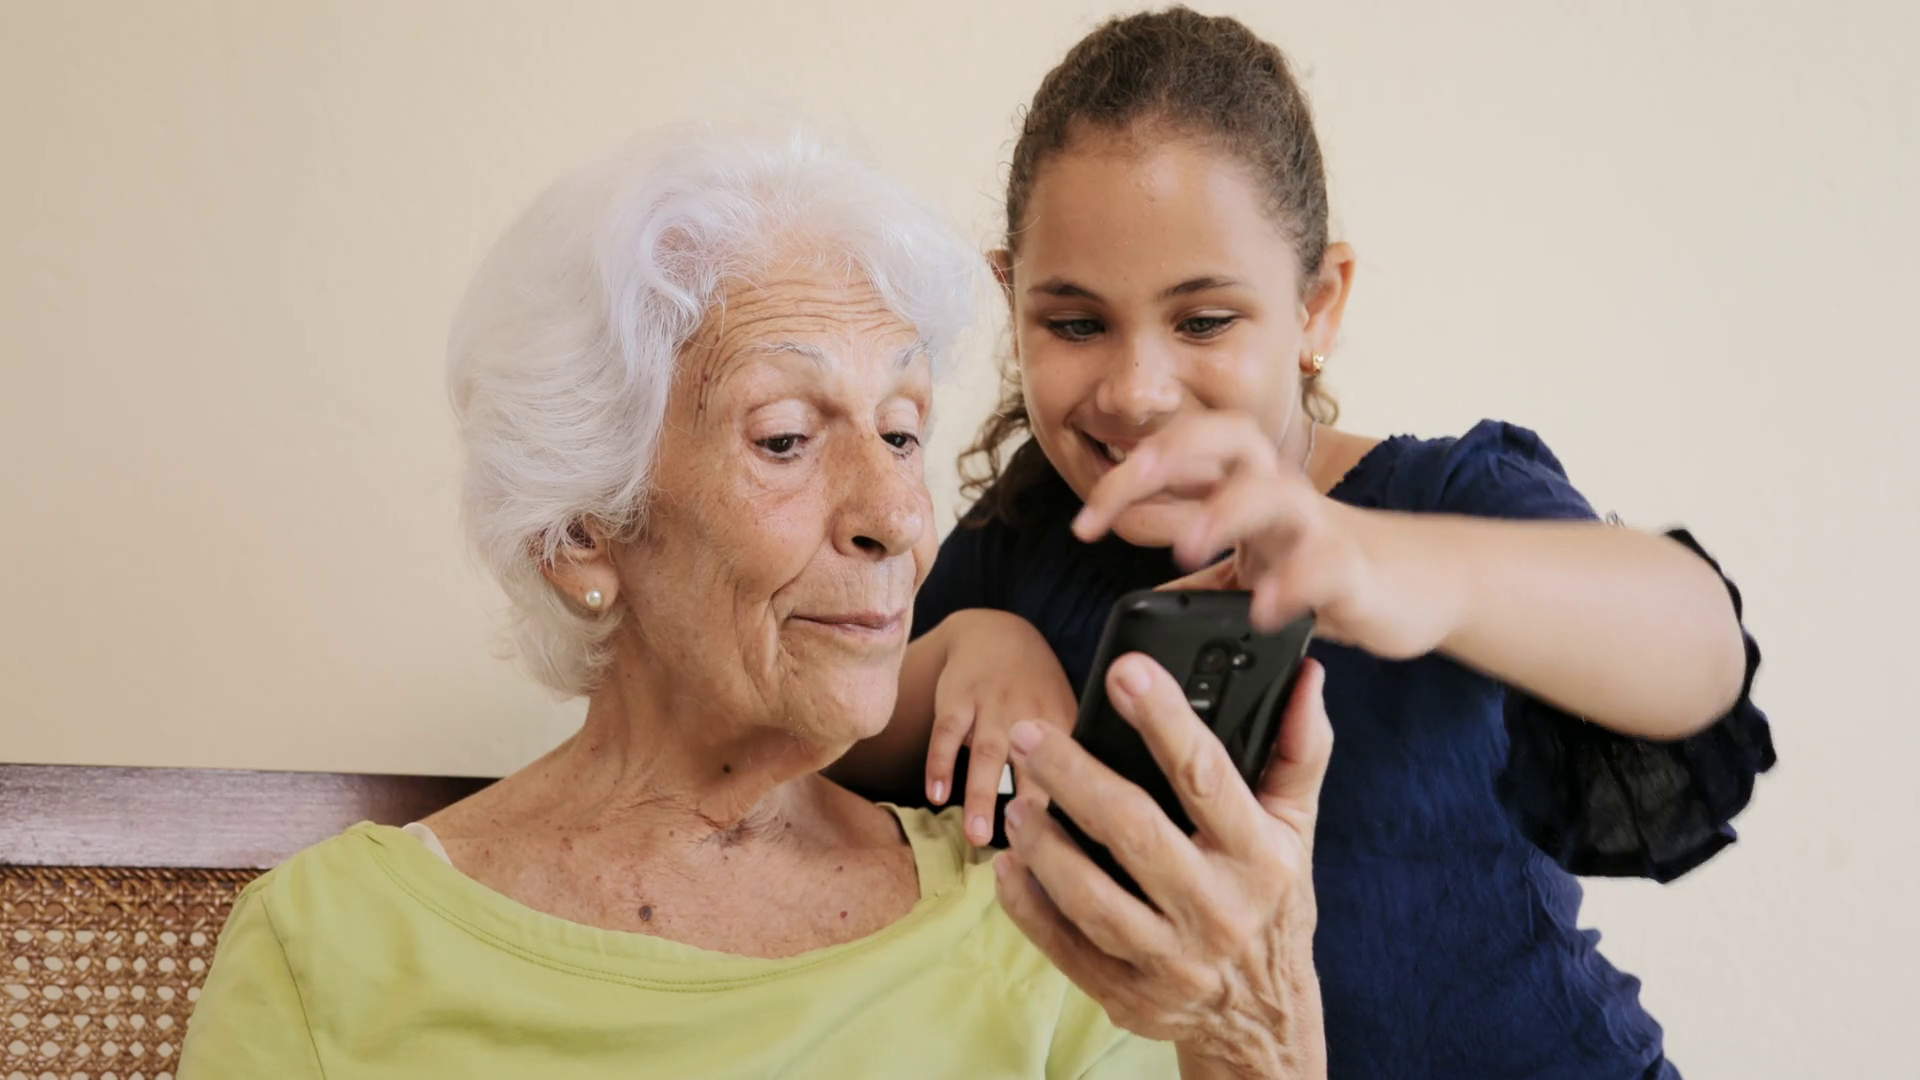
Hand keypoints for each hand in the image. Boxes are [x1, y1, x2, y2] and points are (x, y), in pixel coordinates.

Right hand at [925, 609, 1077, 845]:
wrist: (995, 632)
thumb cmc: (1036, 689)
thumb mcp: (1065, 712)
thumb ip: (1076, 758)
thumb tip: (1093, 821)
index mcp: (1065, 723)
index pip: (1075, 769)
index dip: (1075, 807)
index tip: (1073, 852)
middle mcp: (1031, 713)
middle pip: (1033, 763)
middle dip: (1030, 806)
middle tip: (1027, 853)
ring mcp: (991, 705)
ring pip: (987, 752)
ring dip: (982, 795)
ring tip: (976, 837)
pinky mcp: (956, 699)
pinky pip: (946, 734)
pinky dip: (939, 764)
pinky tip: (937, 795)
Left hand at [995, 653, 1332, 1079]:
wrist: (1264, 1015)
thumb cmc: (1273, 902)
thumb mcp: (1296, 829)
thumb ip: (1298, 752)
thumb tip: (1304, 678)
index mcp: (1259, 858)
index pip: (1207, 777)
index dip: (1165, 720)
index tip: (1126, 671)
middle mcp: (1216, 910)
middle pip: (1133, 833)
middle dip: (1074, 777)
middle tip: (1030, 736)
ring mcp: (1170, 960)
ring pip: (1090, 898)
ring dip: (1044, 845)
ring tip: (1019, 801)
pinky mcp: (1129, 994)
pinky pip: (1066, 947)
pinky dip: (1029, 906)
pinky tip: (1009, 866)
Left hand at [1073, 411, 1457, 658]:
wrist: (1423, 586)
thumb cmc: (1330, 566)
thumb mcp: (1254, 567)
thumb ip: (1203, 577)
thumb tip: (1143, 598)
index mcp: (1248, 487)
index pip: (1181, 453)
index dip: (1126, 476)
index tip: (1083, 526)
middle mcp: (1279, 491)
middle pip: (1225, 437)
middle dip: (1168, 454)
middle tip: (1123, 491)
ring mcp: (1317, 525)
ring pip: (1270, 490)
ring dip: (1222, 511)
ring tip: (1186, 545)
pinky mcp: (1353, 567)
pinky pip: (1321, 564)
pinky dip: (1290, 585)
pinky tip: (1263, 613)